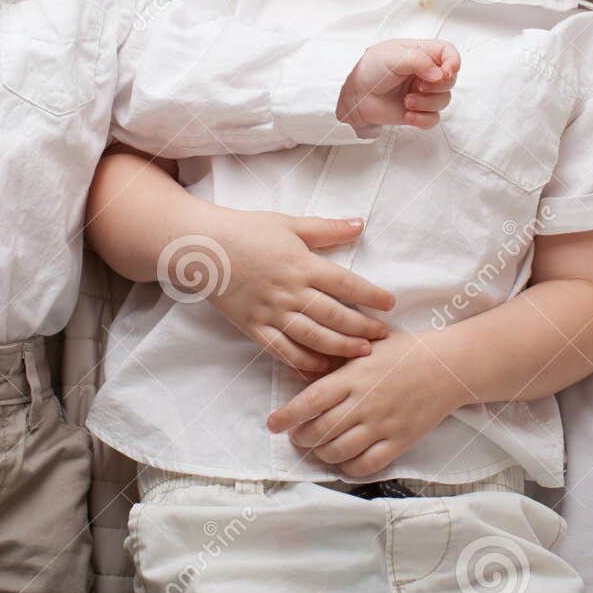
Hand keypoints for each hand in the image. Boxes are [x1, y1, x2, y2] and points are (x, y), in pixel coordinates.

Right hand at [194, 208, 396, 375]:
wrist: (203, 248)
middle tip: (383, 336)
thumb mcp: (289, 223)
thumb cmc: (246, 230)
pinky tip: (321, 369)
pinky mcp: (254, 327)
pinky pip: (283, 351)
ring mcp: (271, 312)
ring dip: (341, 348)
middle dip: (363, 328)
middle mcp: (290, 292)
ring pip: (313, 338)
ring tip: (362, 354)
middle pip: (335, 316)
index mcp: (302, 264)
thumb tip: (361, 224)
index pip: (345, 284)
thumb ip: (326, 228)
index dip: (371, 296)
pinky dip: (304, 363)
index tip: (390, 304)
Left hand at [266, 330, 459, 476]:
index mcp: (354, 376)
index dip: (287, 416)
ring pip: (339, 451)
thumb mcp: (367, 347)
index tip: (273, 424)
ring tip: (320, 448)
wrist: (447, 366)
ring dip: (322, 454)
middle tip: (298, 437)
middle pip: (320, 430)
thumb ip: (338, 362)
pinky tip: (346, 461)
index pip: (310, 400)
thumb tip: (304, 371)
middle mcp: (365, 402)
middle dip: (301, 438)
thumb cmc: (404, 352)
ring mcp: (383, 423)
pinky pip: (367, 465)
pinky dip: (350, 468)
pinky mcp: (400, 440)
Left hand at [337, 40, 459, 133]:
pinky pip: (433, 119)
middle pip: (450, 80)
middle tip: (419, 87)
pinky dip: (423, 119)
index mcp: (422, 53)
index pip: (449, 53)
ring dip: (427, 103)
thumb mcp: (393, 56)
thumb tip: (439, 74)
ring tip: (407, 101)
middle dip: (438, 87)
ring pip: (443, 100)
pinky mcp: (418, 111)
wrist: (356, 95)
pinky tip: (409, 115)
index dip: (453, 62)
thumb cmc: (371, 69)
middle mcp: (426, 73)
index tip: (446, 72)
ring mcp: (423, 93)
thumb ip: (418, 60)